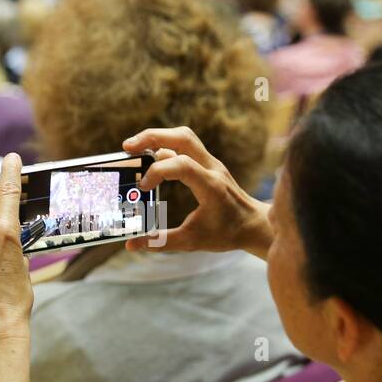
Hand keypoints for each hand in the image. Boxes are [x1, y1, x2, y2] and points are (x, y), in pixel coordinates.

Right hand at [121, 127, 271, 257]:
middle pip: (183, 137)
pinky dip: (165, 146)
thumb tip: (131, 245)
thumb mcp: (193, 242)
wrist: (254, 225)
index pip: (181, 164)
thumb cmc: (226, 234)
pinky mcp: (207, 163)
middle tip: (127, 147)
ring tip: (134, 148)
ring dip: (158, 137)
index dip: (157, 171)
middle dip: (152, 137)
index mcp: (211, 186)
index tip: (142, 187)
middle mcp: (212, 168)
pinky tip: (149, 159)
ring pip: (184, 136)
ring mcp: (211, 162)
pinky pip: (185, 146)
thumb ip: (162, 242)